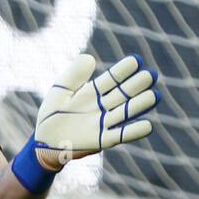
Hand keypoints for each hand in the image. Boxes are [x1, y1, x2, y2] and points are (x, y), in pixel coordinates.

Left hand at [32, 54, 159, 171]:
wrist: (44, 141)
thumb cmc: (51, 115)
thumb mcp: (60, 92)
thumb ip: (73, 75)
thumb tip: (89, 57)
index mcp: (92, 92)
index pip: (111, 79)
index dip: (122, 70)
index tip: (136, 60)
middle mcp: (102, 106)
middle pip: (122, 94)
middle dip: (136, 85)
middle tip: (151, 74)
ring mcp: (103, 123)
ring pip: (125, 112)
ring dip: (139, 105)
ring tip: (155, 95)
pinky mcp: (101, 140)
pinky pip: (119, 135)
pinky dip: (133, 132)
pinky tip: (147, 125)